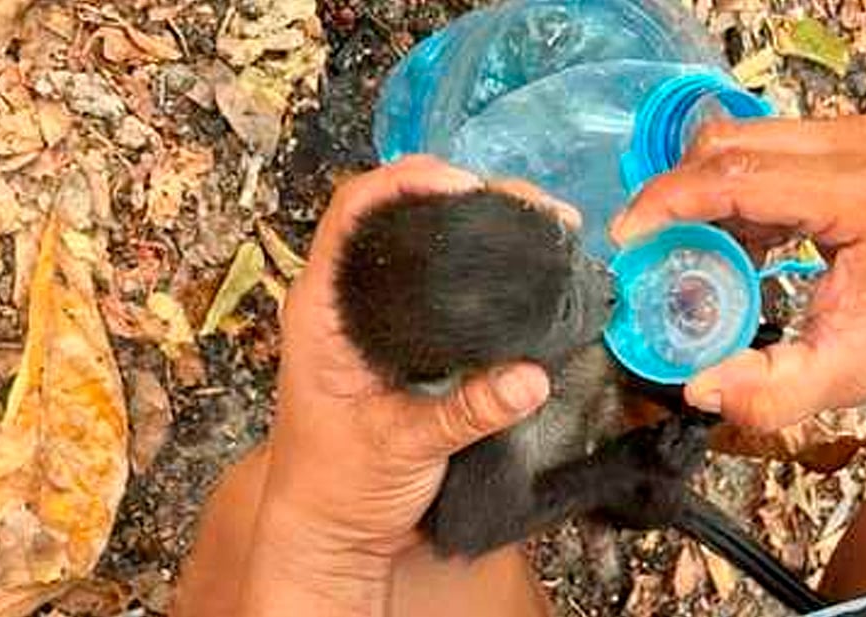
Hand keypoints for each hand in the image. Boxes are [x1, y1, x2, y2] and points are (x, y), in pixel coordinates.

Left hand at [240, 156, 576, 613]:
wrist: (333, 535)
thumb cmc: (340, 488)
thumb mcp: (401, 448)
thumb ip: (466, 412)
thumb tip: (532, 377)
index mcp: (322, 310)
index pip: (355, 212)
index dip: (406, 183)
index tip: (466, 184)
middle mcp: (350, 301)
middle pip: (403, 218)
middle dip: (466, 198)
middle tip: (529, 206)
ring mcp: (382, 319)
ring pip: (430, 248)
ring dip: (483, 230)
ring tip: (542, 227)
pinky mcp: (413, 343)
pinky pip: (449, 288)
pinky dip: (488, 272)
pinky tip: (530, 271)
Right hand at [611, 116, 865, 429]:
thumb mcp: (851, 375)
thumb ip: (771, 391)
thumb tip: (698, 390)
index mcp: (862, 194)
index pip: (737, 177)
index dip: (668, 203)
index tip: (625, 238)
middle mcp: (860, 145)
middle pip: (730, 144)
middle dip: (676, 194)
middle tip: (650, 253)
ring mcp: (857, 136)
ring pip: (743, 142)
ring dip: (704, 193)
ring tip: (693, 256)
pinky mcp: (852, 144)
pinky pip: (768, 153)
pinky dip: (735, 194)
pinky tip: (736, 246)